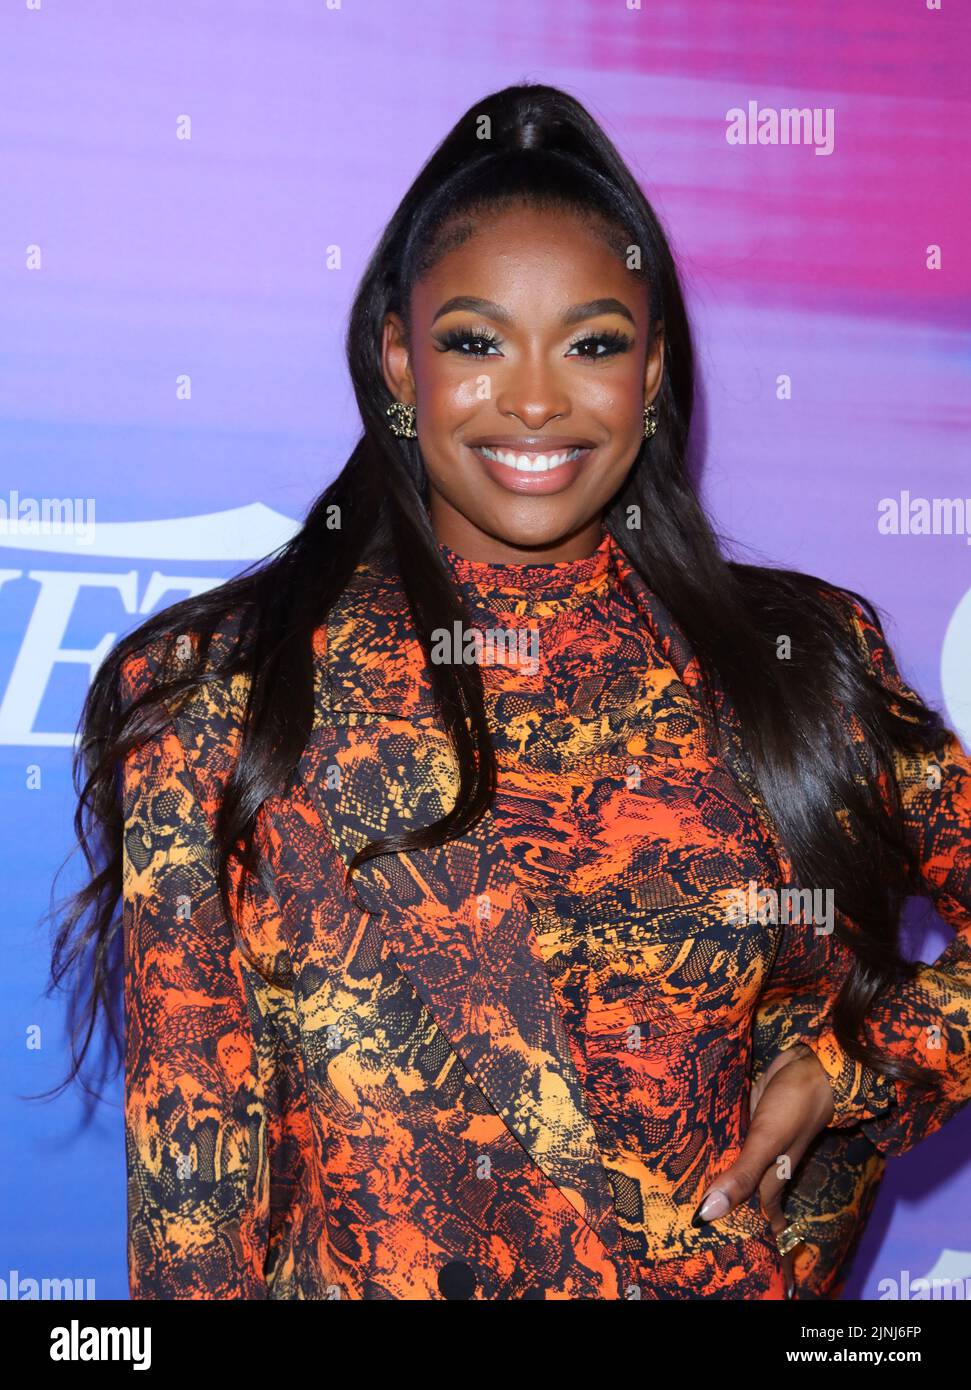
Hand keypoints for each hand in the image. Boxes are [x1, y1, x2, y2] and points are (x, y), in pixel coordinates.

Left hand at [690, 1042, 835, 1297]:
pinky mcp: (746, 1123)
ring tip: (681, 1198)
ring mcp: (755, 1145)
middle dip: (724, 1216)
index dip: (749, 1244)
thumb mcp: (767, 1141)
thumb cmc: (795, 1105)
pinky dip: (714, 1151)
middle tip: (692, 1234)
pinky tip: (691, 1152)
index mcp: (770, 1181)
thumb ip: (742, 1176)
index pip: (756, 1223)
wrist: (811, 1064)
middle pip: (741, 1200)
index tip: (732, 1265)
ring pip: (733, 1172)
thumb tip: (708, 1214)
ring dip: (715, 1182)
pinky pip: (729, 1144)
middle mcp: (763, 1168)